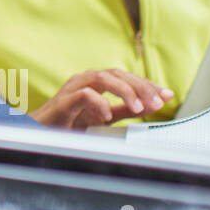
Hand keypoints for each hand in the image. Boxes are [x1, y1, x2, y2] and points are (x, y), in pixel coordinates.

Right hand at [33, 69, 173, 129]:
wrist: (42, 135)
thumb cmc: (70, 124)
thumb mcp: (105, 117)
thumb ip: (125, 110)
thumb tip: (151, 105)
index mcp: (96, 83)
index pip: (126, 77)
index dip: (148, 85)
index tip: (168, 95)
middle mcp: (86, 80)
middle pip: (117, 74)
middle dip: (141, 87)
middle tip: (159, 101)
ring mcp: (74, 87)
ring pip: (103, 78)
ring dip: (124, 91)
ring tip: (138, 107)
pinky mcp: (64, 100)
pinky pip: (84, 94)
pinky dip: (99, 102)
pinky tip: (107, 115)